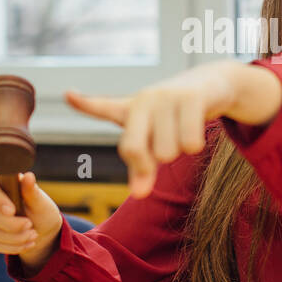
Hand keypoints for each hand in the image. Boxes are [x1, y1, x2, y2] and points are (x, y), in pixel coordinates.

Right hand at [0, 169, 64, 273]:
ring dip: (14, 238)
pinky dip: (10, 247)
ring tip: (32, 236)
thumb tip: (28, 176)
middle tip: (30, 227)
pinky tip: (25, 245)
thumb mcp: (40, 202)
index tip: (12, 211)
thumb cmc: (39, 209)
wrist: (37, 227)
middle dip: (11, 225)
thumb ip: (32, 192)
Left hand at [65, 60, 251, 198]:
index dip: (85, 103)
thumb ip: (142, 168)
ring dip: (179, 151)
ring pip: (167, 152)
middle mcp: (144, 100)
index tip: (69, 94)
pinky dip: (195, 145)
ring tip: (183, 130)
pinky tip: (197, 127)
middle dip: (149, 164)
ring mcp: (167, 96)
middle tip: (163, 151)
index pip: (103, 107)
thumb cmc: (175, 119)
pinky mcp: (191, 98)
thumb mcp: (154, 140)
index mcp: (130, 109)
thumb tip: (138, 195)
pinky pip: (190, 143)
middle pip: (133, 150)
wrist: (212, 85)